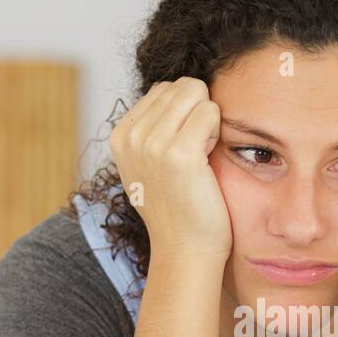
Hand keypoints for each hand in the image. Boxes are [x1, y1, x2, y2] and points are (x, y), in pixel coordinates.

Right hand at [108, 77, 232, 260]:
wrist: (185, 249)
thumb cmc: (176, 207)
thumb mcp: (147, 164)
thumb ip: (151, 129)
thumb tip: (173, 89)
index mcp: (120, 136)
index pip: (163, 90)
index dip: (183, 113)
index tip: (182, 149)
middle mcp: (130, 137)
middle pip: (180, 87)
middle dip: (196, 112)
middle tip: (197, 151)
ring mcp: (152, 144)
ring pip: (196, 94)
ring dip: (208, 120)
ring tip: (202, 155)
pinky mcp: (180, 153)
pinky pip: (210, 111)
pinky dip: (217, 131)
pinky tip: (209, 159)